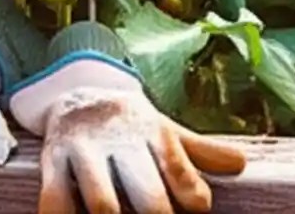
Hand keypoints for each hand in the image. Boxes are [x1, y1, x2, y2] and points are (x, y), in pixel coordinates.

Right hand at [35, 86, 245, 213]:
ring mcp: (85, 152)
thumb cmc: (129, 126)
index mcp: (153, 132)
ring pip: (103, 203)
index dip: (191, 191)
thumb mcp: (164, 131)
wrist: (76, 92)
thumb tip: (241, 164)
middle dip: (157, 212)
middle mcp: (120, 140)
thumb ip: (197, 153)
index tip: (199, 207)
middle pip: (144, 191)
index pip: (177, 163)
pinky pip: (55, 200)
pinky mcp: (53, 162)